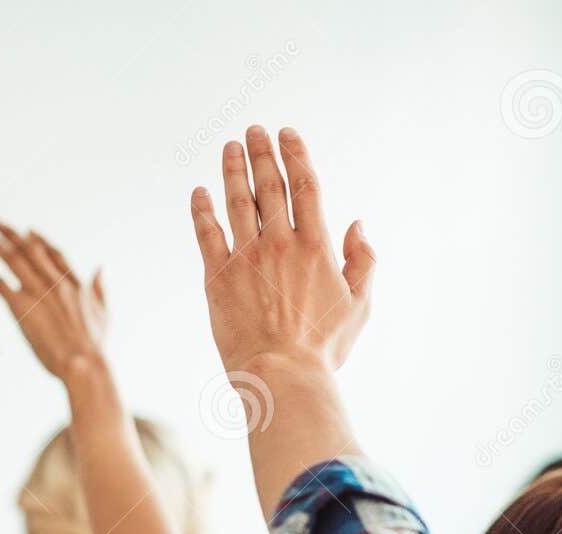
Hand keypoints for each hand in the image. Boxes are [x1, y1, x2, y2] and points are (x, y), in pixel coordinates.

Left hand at [0, 223, 107, 380]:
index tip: (28, 232)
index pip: (53, 254)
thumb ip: (100, 287)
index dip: (39, 241)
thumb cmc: (94, 344)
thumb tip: (102, 267)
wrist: (82, 361)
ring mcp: (37, 291)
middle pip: (29, 250)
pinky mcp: (21, 305)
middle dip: (12, 235)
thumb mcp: (103, 311)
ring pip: (12, 260)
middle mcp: (53, 282)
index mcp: (73, 282)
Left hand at [190, 126, 374, 376]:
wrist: (282, 374)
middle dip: (261, 152)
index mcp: (316, 246)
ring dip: (232, 170)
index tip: (286, 134)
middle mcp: (280, 243)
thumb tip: (358, 224)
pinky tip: (199, 192)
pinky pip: (207, 233)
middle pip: (269, 185)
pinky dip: (202, 209)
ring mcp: (246, 258)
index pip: (305, 185)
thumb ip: (362, 261)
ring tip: (230, 147)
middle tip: (254, 131)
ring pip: (237, 201)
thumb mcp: (359, 305)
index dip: (295, 155)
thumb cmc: (323, 347)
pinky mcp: (218, 277)